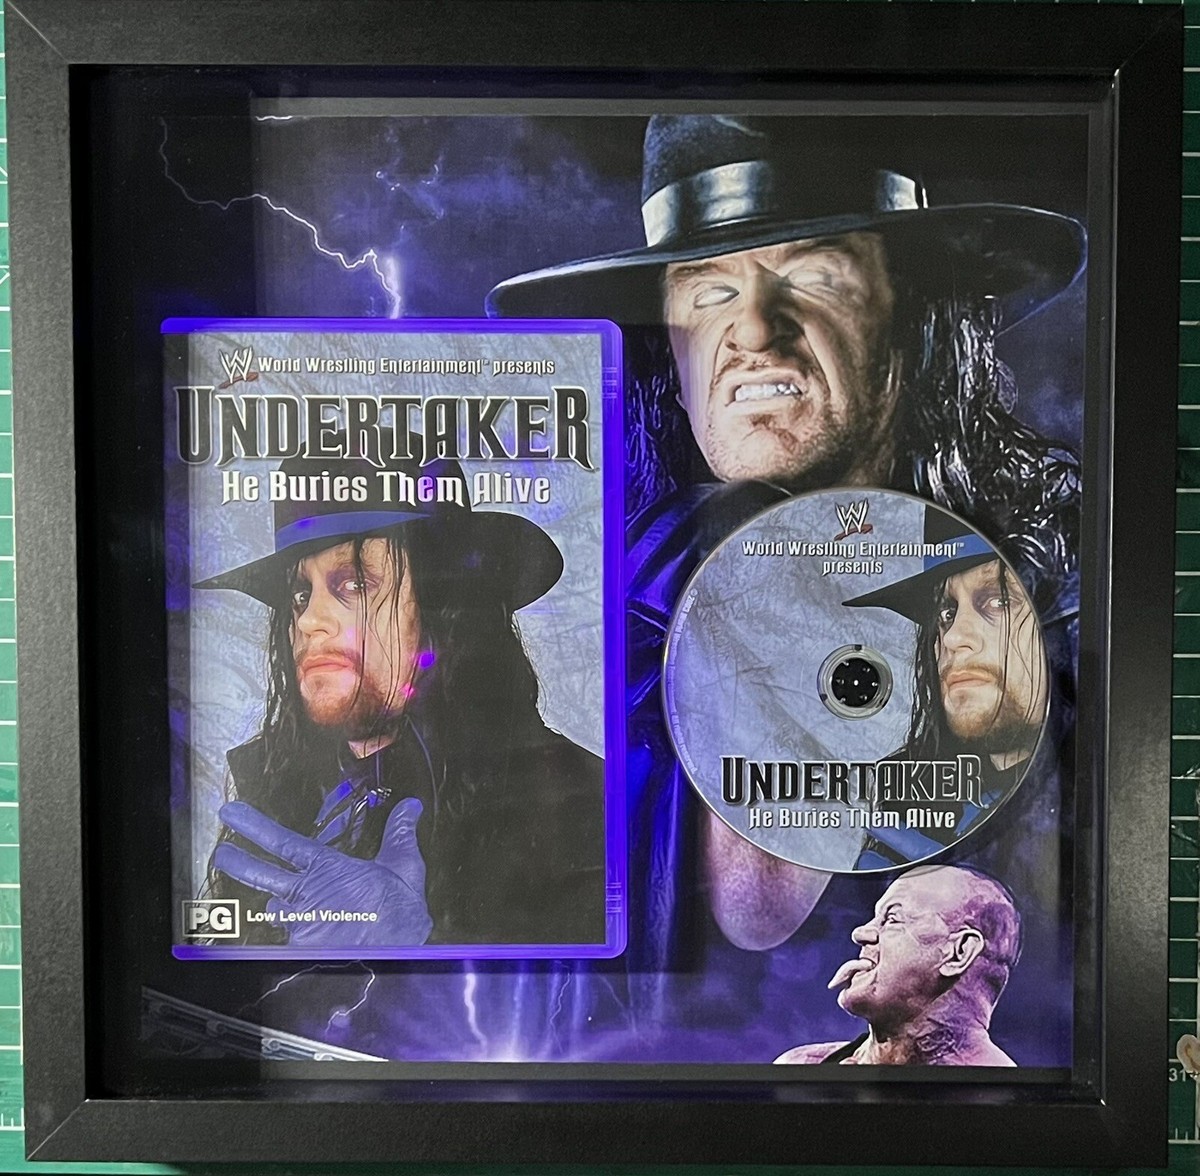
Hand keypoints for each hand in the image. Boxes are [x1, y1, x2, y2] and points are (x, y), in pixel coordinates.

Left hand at [214, 798, 432, 946]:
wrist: (394, 954)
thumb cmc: (398, 910)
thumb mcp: (404, 865)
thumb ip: (400, 833)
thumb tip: (409, 805)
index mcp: (325, 868)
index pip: (281, 841)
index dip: (253, 826)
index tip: (230, 813)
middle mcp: (304, 894)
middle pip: (260, 874)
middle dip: (238, 862)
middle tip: (221, 853)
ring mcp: (300, 923)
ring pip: (277, 909)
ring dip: (279, 906)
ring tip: (284, 903)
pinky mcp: (301, 949)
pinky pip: (291, 937)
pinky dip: (300, 933)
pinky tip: (313, 935)